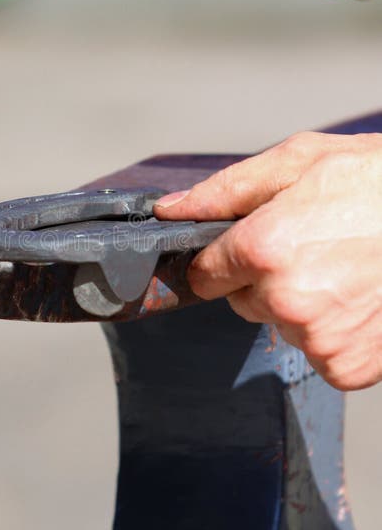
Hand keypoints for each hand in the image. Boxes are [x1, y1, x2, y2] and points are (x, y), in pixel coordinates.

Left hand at [154, 132, 381, 389]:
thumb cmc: (375, 181)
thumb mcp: (298, 162)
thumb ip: (224, 191)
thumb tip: (169, 211)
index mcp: (262, 248)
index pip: (205, 274)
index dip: (226, 258)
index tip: (253, 247)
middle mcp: (284, 300)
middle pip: (243, 302)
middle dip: (266, 279)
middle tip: (316, 247)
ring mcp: (318, 339)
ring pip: (283, 326)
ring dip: (303, 305)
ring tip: (347, 269)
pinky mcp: (347, 367)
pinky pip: (319, 354)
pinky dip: (335, 334)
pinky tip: (361, 299)